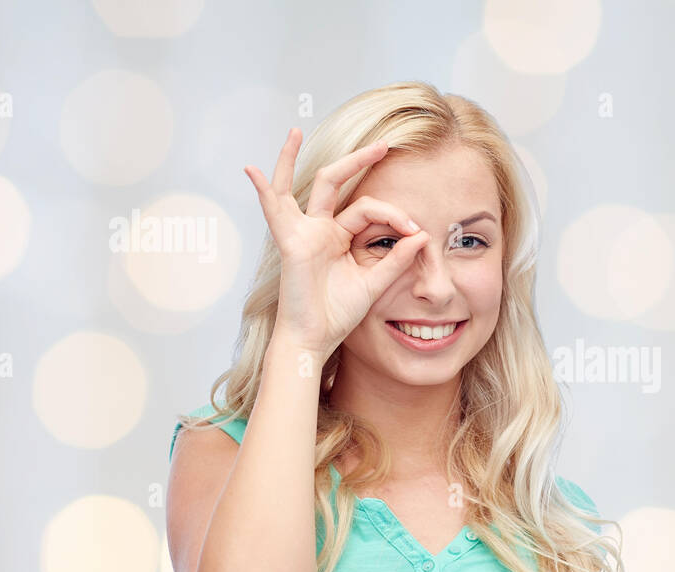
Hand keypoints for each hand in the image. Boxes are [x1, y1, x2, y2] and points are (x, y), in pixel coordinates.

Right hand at [244, 128, 430, 360]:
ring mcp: (303, 233)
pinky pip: (274, 211)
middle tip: (384, 144)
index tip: (418, 233)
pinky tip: (251, 170)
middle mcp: (320, 229)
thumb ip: (397, 260)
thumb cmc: (339, 314)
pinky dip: (262, 189)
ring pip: (305, 187)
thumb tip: (423, 235)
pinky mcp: (291, 243)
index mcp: (340, 237)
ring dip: (295, 158)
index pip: (369, 210)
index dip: (396, 216)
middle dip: (359, 161)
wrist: (316, 338)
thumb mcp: (375, 283)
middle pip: (338, 183)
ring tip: (295, 130)